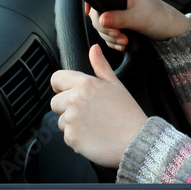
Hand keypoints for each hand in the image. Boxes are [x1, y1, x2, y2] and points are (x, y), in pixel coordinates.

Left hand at [50, 44, 146, 167]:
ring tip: (94, 125)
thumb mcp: (116, 85)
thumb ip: (101, 66)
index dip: (62, 86)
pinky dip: (78, 138)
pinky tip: (94, 136)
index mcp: (85, 84)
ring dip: (73, 124)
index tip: (70, 93)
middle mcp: (75, 100)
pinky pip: (67, 137)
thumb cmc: (128, 114)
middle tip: (89, 113)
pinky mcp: (71, 137)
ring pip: (61, 120)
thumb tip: (94, 49)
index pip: (56, 79)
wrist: (135, 140)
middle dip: (67, 107)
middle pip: (55, 102)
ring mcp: (71, 119)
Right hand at [86, 0, 190, 49]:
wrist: (171, 29)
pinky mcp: (120, 17)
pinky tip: (122, 43)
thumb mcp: (138, 19)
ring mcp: (119, 5)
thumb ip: (118, 19)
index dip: (90, 1)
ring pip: (102, 21)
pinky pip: (108, 28)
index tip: (88, 14)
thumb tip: (101, 20)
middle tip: (118, 35)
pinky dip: (112, 38)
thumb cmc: (160, 18)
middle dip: (106, 27)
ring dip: (110, 35)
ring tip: (123, 41)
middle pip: (98, 9)